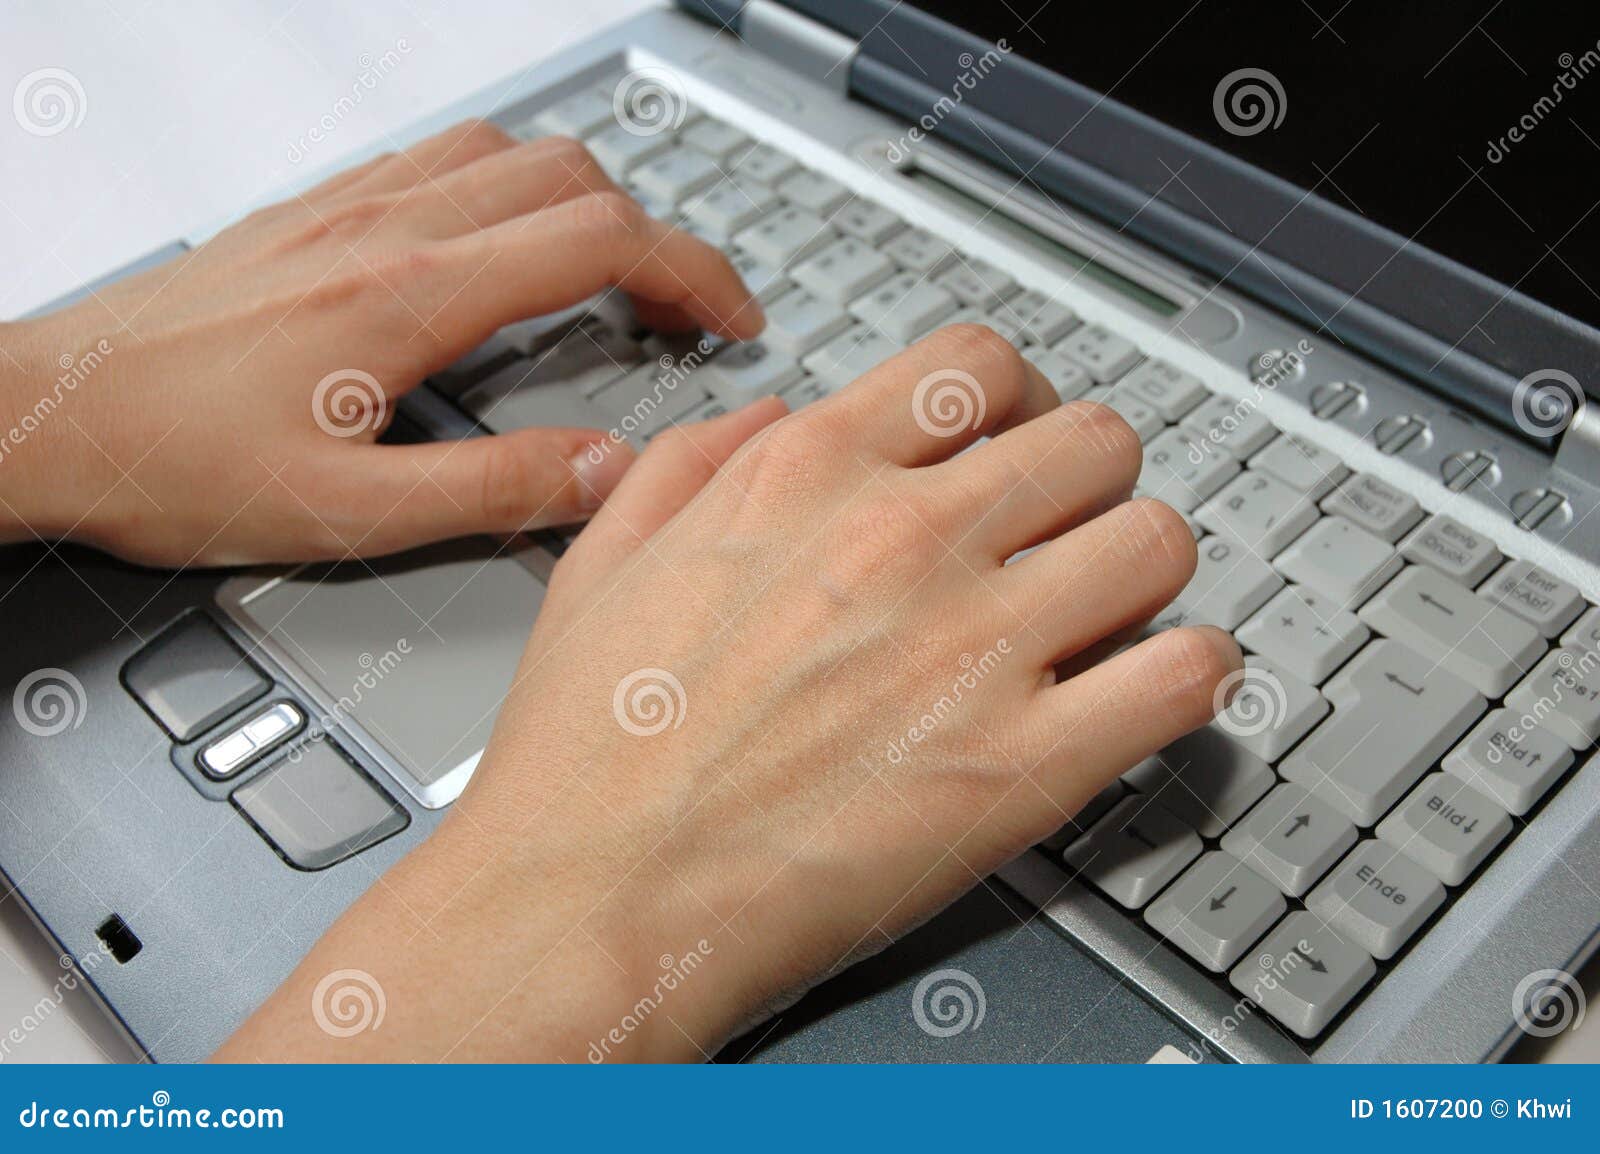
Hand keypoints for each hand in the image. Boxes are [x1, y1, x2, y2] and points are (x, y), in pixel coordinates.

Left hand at [0, 120, 762, 564]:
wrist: (49, 414)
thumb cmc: (175, 460)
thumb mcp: (350, 515)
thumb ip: (496, 493)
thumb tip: (610, 473)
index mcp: (413, 297)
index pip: (603, 243)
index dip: (695, 276)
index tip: (730, 323)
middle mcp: (388, 228)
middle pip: (575, 180)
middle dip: (658, 239)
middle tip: (683, 312)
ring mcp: (349, 207)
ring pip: (511, 152)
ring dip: (586, 203)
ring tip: (608, 276)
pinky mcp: (313, 211)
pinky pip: (439, 156)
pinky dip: (507, 186)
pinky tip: (496, 246)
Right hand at [217, 325, 1240, 1062]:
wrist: (592, 903)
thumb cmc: (586, 757)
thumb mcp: (602, 562)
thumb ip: (689, 462)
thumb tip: (766, 418)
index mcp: (807, 476)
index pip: (977, 364)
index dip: (1013, 397)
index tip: (1013, 437)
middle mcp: (904, 540)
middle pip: (1094, 440)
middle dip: (1088, 478)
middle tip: (1069, 526)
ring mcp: (974, 650)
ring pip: (1157, 540)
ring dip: (1144, 569)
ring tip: (1111, 608)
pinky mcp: (1023, 768)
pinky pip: (1182, 678)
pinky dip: (1190, 674)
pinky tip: (1150, 686)